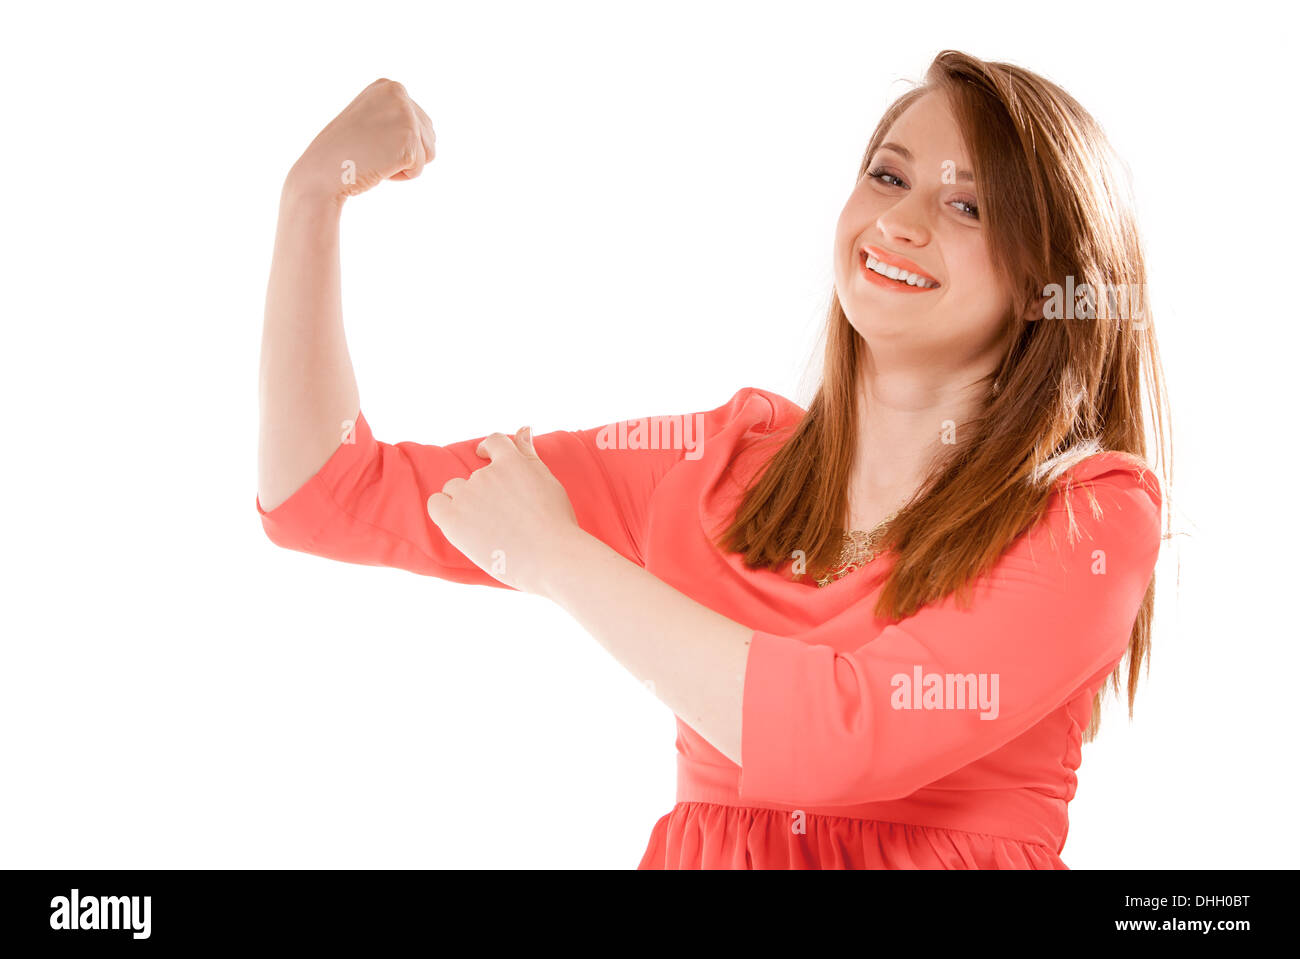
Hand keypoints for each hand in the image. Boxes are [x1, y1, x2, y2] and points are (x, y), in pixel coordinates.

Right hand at [286, 78, 435, 202]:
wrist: (321, 170)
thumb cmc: (343, 151)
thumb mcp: (371, 120)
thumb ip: (396, 117)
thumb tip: (427, 128)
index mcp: (390, 86)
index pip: (419, 123)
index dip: (396, 142)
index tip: (370, 140)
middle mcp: (399, 93)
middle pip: (428, 137)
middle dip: (404, 152)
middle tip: (371, 151)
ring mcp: (405, 115)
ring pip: (428, 153)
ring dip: (403, 164)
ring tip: (375, 157)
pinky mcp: (409, 141)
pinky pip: (418, 169)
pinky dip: (400, 176)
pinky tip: (377, 166)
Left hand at [425, 427, 580, 594]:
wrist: (551, 556)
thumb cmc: (555, 522)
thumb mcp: (546, 481)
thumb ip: (529, 454)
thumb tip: (523, 429)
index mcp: (512, 462)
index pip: (493, 442)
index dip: (487, 450)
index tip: (485, 457)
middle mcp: (487, 474)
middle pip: (473, 475)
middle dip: (481, 491)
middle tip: (499, 517)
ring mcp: (468, 495)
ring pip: (454, 490)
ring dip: (463, 502)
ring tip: (484, 526)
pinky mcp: (453, 519)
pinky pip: (436, 505)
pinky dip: (444, 511)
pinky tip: (461, 526)